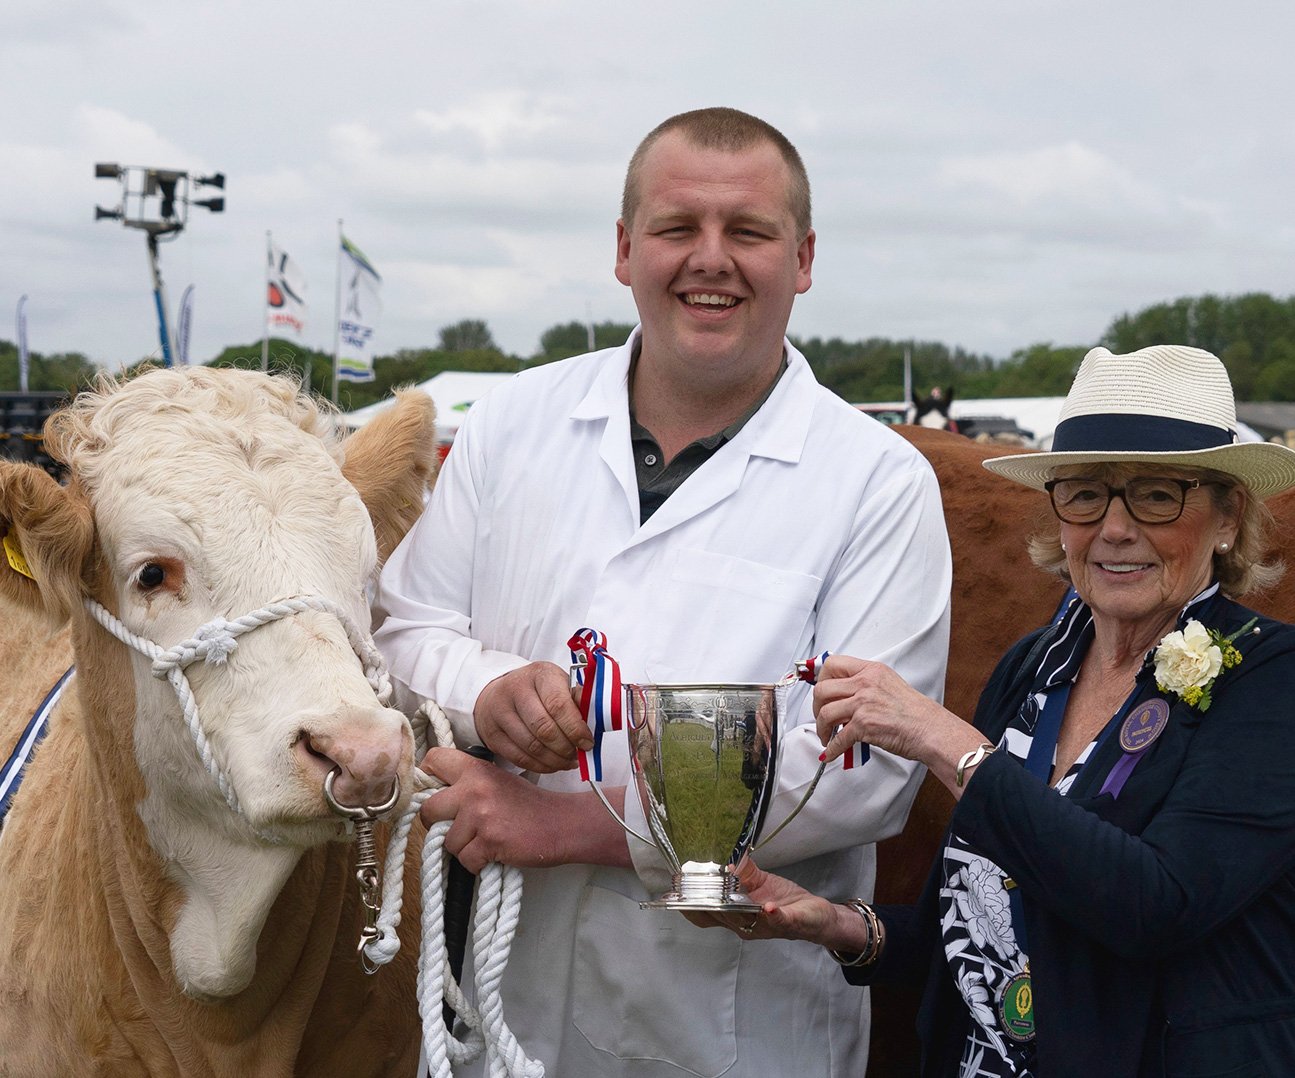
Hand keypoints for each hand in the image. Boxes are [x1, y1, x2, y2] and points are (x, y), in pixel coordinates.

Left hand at [419, 747, 630, 872]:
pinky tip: (494, 853)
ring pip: (445, 841)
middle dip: (437, 823)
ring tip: (485, 840)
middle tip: (458, 827)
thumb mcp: (497, 780)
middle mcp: (474, 789)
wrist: (563, 823)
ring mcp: (481, 816)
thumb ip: (468, 783)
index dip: (427, 778)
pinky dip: (477, 863)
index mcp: (476, 769)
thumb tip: (433, 795)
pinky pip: (464, 860)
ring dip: (463, 847)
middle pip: (427, 809)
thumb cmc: (530, 805)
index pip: (433, 760)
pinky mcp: (489, 842)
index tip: (435, 792)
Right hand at [474, 661, 592, 771]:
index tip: (587, 742)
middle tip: (578, 754)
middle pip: (544, 728)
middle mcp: (516, 690)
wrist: (500, 694)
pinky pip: (519, 758)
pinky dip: (540, 766)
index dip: (575, 728)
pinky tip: (552, 764)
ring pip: (531, 746)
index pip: (558, 705)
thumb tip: (600, 721)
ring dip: (555, 760)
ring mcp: (500, 712)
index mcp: (540, 674)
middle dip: (566, 747)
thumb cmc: (538, 691)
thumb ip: (580, 701)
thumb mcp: (560, 685)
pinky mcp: (492, 734)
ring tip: (568, 761)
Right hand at [684, 859, 851, 947]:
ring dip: (735, 909)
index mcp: (734, 915)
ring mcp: (764, 926)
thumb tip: (726, 855)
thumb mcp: (759, 882)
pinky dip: (773, 915)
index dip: (689, 906)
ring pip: (744, 920)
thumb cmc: (783, 901)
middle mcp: (744, 925)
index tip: (675, 892)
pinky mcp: (787, 923)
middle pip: (720, 917)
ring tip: (726, 895)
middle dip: (705, 904)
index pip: (705, 915)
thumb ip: (742, 871)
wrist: (815, 918)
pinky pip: (778, 920)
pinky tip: (768, 907)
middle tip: (692, 890)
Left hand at [812, 654, 948, 765]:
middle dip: (816, 707)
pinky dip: (832, 749)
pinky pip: (838, 738)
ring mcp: (863, 703)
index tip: (820, 691)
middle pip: (822, 689)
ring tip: (826, 736)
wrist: (931, 730)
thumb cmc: (915, 712)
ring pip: (825, 713)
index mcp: (871, 670)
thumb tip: (845, 695)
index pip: (833, 664)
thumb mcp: (888, 684)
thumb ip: (865, 685)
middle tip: (820, 717)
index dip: (821, 679)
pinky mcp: (864, 724)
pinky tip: (832, 752)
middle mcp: (865, 683)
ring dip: (821, 729)